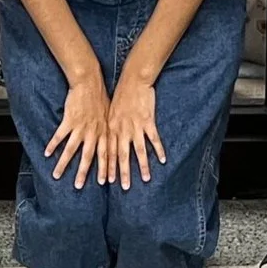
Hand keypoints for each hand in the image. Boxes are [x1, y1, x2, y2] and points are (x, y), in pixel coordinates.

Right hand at [45, 72, 109, 188]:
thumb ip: (110, 129)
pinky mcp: (69, 120)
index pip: (106, 154)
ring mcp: (80, 128)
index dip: (105, 169)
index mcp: (104, 132)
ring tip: (56, 175)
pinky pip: (59, 136)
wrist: (90, 82)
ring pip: (71, 150)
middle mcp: (92, 132)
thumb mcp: (111, 115)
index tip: (104, 182)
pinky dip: (52, 145)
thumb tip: (115, 140)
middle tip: (78, 186)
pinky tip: (46, 154)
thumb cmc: (101, 97)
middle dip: (83, 173)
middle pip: (88, 157)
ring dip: (63, 164)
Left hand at [106, 70, 165, 189]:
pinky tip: (162, 160)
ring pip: (138, 150)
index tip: (106, 181)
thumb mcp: (109, 111)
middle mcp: (122, 130)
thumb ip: (109, 127)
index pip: (108, 152)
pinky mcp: (148, 121)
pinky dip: (158, 150)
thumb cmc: (120, 94)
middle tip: (125, 187)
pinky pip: (154, 139)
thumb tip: (103, 139)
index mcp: (111, 128)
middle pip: (122, 155)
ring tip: (146, 179)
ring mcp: (136, 126)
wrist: (133, 80)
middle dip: (123, 172)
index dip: (108, 167)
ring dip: (142, 166)